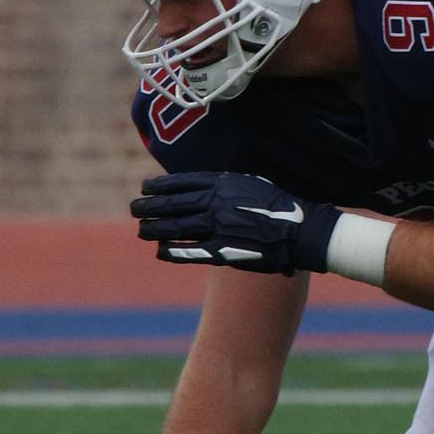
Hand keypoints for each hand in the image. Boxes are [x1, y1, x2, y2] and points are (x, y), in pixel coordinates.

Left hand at [132, 171, 340, 273]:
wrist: (299, 230)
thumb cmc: (278, 205)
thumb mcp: (250, 183)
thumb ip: (224, 184)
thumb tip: (203, 185)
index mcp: (222, 184)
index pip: (180, 182)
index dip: (159, 186)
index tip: (146, 188)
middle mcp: (215, 203)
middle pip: (172, 204)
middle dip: (149, 207)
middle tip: (135, 209)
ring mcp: (216, 227)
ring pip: (175, 227)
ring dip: (154, 229)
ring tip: (142, 230)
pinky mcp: (221, 250)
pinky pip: (189, 251)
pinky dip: (172, 251)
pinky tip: (161, 251)